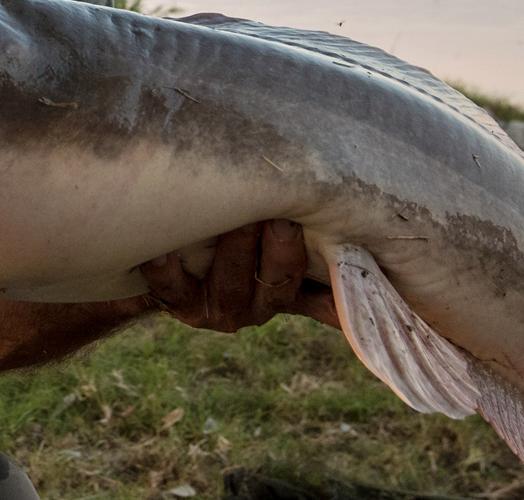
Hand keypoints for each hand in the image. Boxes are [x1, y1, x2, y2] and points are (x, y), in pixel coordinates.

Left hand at [141, 220, 339, 331]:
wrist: (168, 270)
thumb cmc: (231, 244)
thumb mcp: (272, 248)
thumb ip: (309, 246)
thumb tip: (363, 240)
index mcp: (286, 292)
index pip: (323, 295)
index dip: (337, 285)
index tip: (345, 250)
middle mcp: (256, 306)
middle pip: (278, 283)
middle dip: (281, 250)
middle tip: (282, 216)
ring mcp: (216, 308)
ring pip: (232, 284)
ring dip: (236, 249)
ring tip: (234, 214)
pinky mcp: (177, 304)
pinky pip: (172, 292)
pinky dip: (166, 272)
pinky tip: (161, 253)